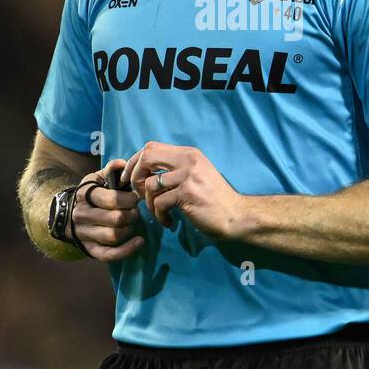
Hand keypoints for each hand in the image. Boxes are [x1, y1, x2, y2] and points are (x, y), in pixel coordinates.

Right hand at [70, 159, 144, 260]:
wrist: (68, 214)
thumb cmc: (90, 194)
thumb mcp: (96, 178)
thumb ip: (111, 170)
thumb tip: (123, 163)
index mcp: (85, 195)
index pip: (111, 199)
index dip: (129, 199)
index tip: (134, 198)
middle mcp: (82, 216)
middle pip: (115, 219)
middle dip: (132, 215)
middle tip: (135, 211)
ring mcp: (84, 234)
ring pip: (113, 236)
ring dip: (129, 229)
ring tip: (132, 222)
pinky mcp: (89, 250)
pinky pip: (109, 255)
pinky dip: (127, 250)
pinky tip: (139, 241)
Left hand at [120, 142, 245, 239]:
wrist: (236, 215)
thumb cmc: (215, 199)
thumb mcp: (197, 175)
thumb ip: (176, 169)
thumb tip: (146, 172)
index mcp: (189, 154)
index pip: (152, 147)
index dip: (136, 161)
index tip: (131, 177)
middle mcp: (188, 160)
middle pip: (147, 157)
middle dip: (135, 176)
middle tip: (138, 193)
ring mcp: (188, 177)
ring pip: (150, 184)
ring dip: (149, 203)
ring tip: (159, 212)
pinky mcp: (187, 194)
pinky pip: (159, 203)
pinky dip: (159, 215)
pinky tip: (168, 222)